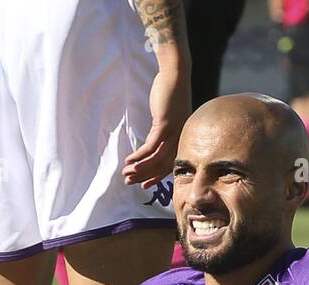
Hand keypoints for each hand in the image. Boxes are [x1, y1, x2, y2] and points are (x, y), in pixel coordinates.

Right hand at [121, 65, 188, 187]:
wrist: (175, 74)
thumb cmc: (170, 92)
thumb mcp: (168, 116)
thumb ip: (162, 131)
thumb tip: (152, 143)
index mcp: (182, 137)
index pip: (169, 164)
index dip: (155, 177)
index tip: (144, 185)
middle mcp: (180, 137)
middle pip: (162, 166)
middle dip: (144, 176)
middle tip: (129, 182)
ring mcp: (174, 132)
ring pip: (156, 159)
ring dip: (139, 169)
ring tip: (125, 173)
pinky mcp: (165, 124)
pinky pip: (151, 147)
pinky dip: (139, 156)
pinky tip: (129, 160)